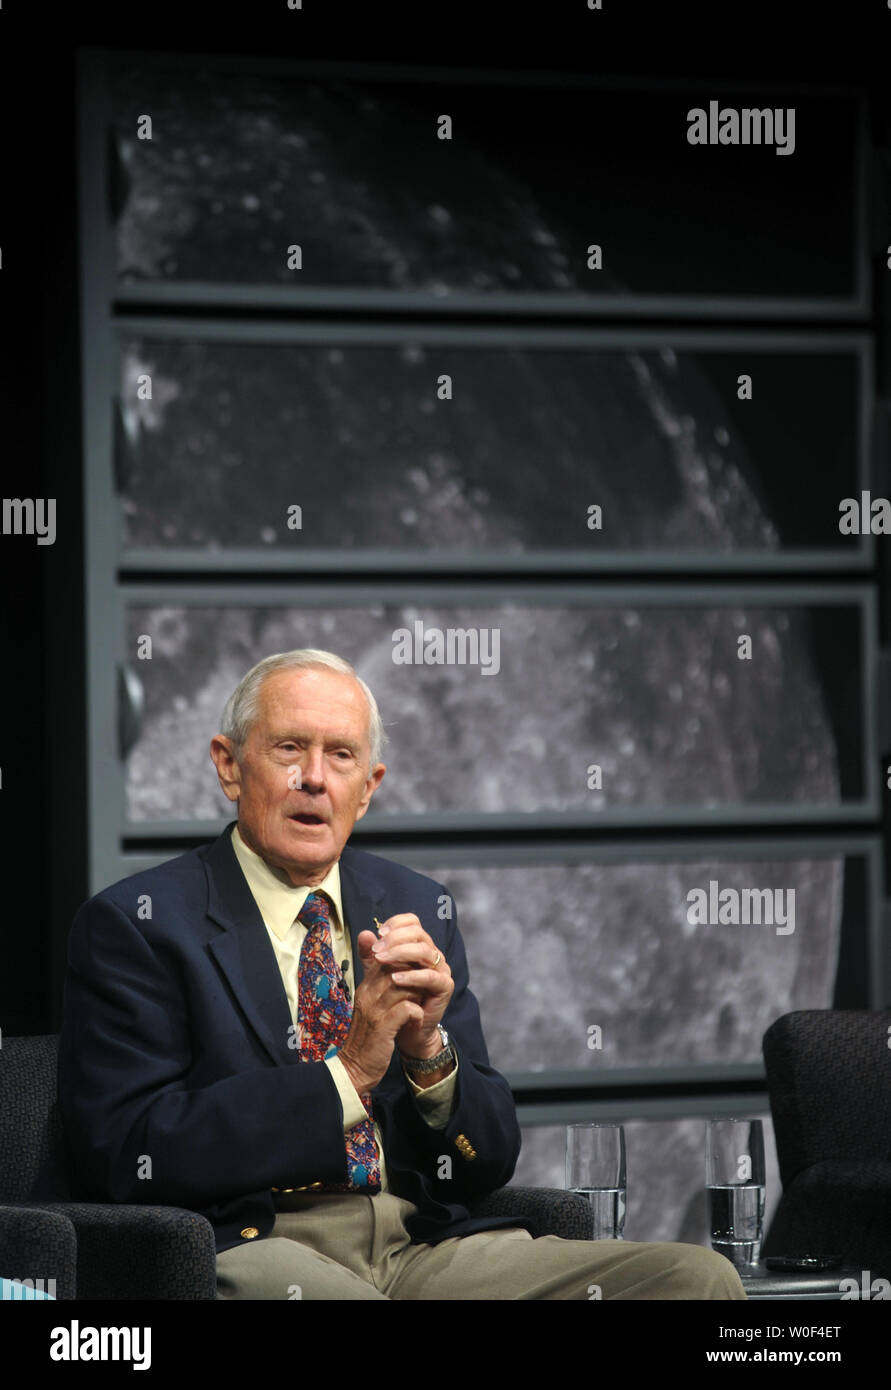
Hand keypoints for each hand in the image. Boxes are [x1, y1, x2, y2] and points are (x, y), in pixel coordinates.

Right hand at [337, 929, 426, 1094]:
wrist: (356, 1067)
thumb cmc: (369, 1035)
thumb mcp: (372, 1005)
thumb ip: (381, 985)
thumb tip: (399, 971)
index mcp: (366, 987)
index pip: (386, 958)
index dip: (406, 962)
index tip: (419, 973)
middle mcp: (368, 995)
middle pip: (395, 967)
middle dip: (415, 973)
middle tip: (425, 985)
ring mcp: (374, 1011)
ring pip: (403, 985)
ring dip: (418, 991)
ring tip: (423, 1001)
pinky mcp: (383, 1028)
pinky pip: (407, 1009)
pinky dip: (416, 1012)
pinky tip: (417, 1019)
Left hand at [368, 913, 453, 1060]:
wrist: (406, 1029)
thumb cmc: (394, 999)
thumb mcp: (378, 974)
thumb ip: (370, 956)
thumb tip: (364, 934)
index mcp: (419, 945)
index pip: (413, 922)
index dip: (397, 923)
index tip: (379, 933)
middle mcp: (433, 954)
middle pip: (419, 933)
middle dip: (395, 938)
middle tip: (376, 950)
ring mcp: (441, 969)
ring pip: (425, 951)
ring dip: (401, 953)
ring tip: (381, 960)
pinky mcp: (445, 987)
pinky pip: (431, 976)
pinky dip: (412, 976)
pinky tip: (395, 978)